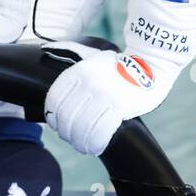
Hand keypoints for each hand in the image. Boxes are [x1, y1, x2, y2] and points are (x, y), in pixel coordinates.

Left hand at [42, 42, 171, 154]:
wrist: (151, 64)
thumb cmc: (116, 64)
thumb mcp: (90, 53)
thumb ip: (67, 50)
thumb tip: (44, 48)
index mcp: (78, 71)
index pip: (54, 101)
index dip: (52, 118)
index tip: (58, 125)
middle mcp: (89, 82)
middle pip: (66, 118)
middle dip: (66, 133)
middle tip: (72, 139)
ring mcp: (105, 94)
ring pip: (82, 128)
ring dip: (80, 143)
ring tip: (83, 146)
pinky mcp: (121, 106)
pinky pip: (100, 133)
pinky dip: (95, 145)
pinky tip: (96, 147)